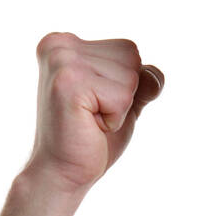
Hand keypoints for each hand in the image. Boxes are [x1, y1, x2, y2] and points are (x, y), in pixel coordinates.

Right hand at [27, 32, 163, 188]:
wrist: (63, 173)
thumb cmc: (91, 138)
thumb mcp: (124, 102)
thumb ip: (143, 81)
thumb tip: (155, 77)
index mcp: (66, 42)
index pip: (129, 50)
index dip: (125, 86)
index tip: (95, 104)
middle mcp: (60, 44)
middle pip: (131, 57)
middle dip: (124, 95)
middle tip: (92, 115)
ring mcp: (62, 61)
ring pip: (130, 77)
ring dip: (119, 109)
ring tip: (89, 120)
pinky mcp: (69, 83)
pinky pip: (122, 97)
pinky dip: (115, 119)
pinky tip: (89, 126)